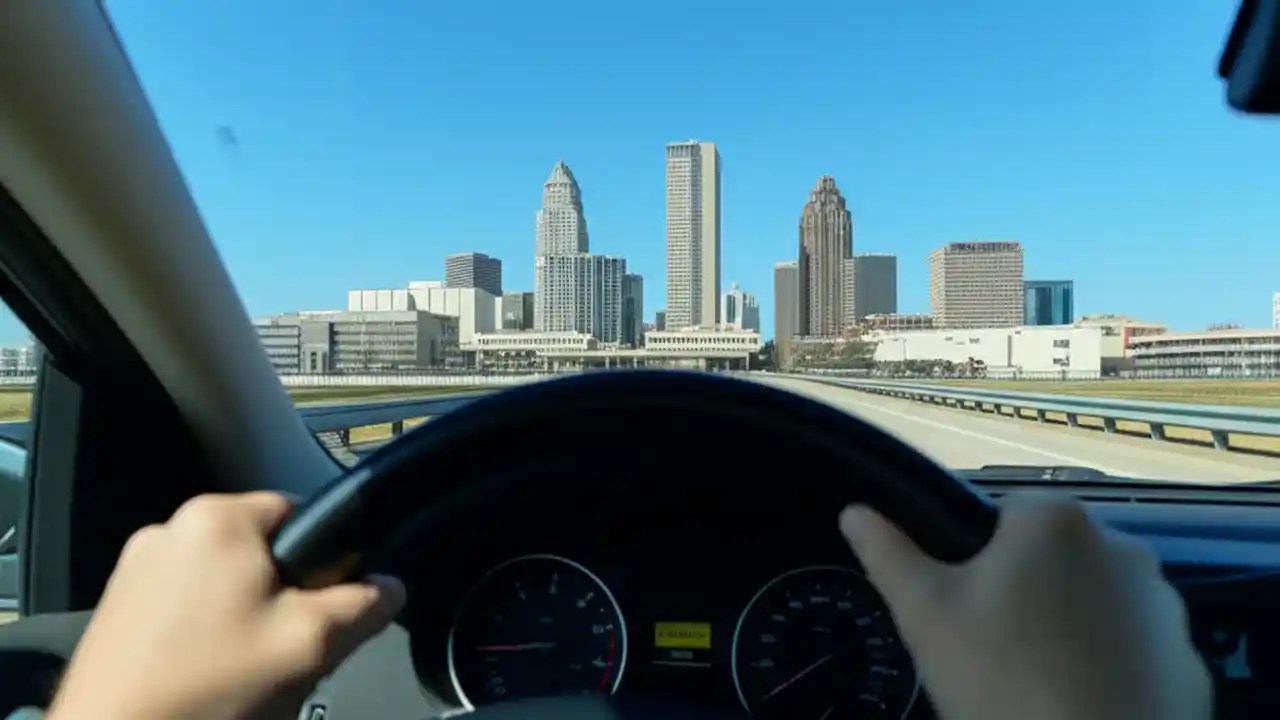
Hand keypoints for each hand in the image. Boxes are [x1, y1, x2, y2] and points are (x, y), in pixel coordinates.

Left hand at [47, 492, 405, 719]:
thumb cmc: (204, 692)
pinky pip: (185, 607)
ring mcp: (136, 570)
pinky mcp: (117, 608)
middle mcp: (169, 529)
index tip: (318, 608)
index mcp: (217, 518)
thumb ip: (363, 605)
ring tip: (239, 670)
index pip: (302, 512)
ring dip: (242, 619)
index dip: (324, 562)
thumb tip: (389, 588)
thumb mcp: (311, 645)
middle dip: (280, 597)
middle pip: (262, 552)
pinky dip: (204, 636)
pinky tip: (207, 677)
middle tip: (282, 649)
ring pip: (224, 583)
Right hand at [839, 496, 1211, 719]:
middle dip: (1030, 590)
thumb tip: (853, 511)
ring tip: (1040, 683)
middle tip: (997, 649)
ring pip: (1099, 600)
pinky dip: (1114, 666)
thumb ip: (888, 553)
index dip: (982, 560)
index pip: (1006, 514)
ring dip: (1074, 624)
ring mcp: (1165, 605)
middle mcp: (1123, 544)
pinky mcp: (1190, 658)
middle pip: (1055, 556)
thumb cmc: (998, 679)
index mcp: (1053, 520)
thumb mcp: (925, 615)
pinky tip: (1084, 702)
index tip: (971, 611)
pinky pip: (1138, 648)